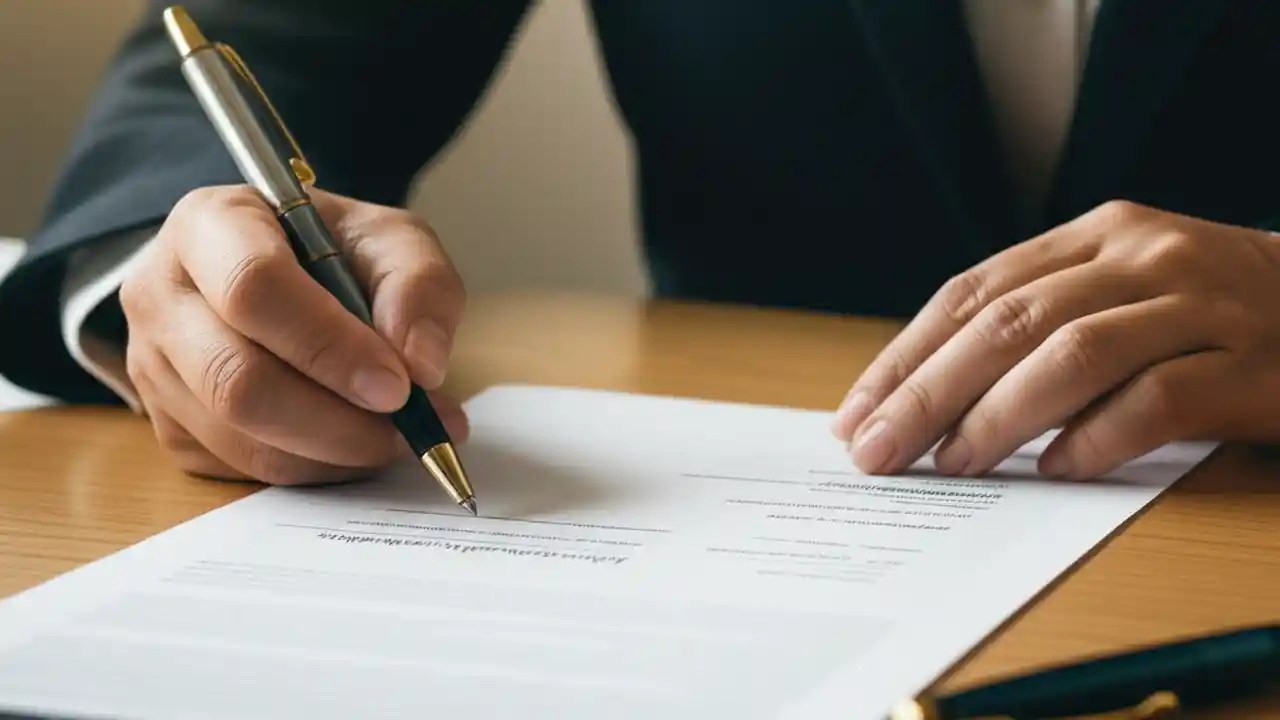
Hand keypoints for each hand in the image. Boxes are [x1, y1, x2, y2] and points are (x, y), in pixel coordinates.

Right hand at [122, 185, 468, 483]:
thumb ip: (419, 286)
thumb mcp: (391, 240)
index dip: (328, 346)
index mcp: (210, 224)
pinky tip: (353, 444)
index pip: (253, 289)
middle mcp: (162, 293)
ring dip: (333, 452)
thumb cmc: (334, 250)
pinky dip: (313, 469)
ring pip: (240, 436)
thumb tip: (421, 364)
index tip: (397, 385)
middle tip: (409, 430)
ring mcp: (152, 365)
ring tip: (398, 438)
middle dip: (336, 420)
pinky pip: (242, 468)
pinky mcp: (168, 425)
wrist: (284, 271)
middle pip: (235, 379)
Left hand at [832, 200, 1279, 478]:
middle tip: (877, 451)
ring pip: (1073, 354)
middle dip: (928, 392)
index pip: (973, 291)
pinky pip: (1157, 401)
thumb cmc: (1206, 312)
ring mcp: (1200, 305)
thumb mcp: (1119, 288)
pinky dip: (1096, 439)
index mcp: (1095, 235)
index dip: (906, 355)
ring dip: (998, 415)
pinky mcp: (1252, 365)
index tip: (856, 413)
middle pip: (1007, 322)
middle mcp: (1142, 256)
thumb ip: (1037, 323)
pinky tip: (1054, 471)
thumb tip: (925, 397)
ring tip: (951, 463)